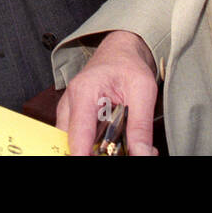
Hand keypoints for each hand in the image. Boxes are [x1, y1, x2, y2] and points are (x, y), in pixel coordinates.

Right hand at [56, 31, 159, 155]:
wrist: (119, 52)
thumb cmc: (128, 65)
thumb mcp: (143, 91)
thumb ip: (141, 127)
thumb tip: (143, 156)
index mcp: (84, 92)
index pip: (79, 135)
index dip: (85, 155)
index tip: (98, 160)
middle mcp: (69, 103)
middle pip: (72, 143)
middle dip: (94, 154)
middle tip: (122, 152)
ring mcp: (68, 112)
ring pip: (74, 144)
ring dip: (96, 151)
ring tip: (121, 147)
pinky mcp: (72, 119)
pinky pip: (78, 140)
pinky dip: (95, 147)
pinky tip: (113, 145)